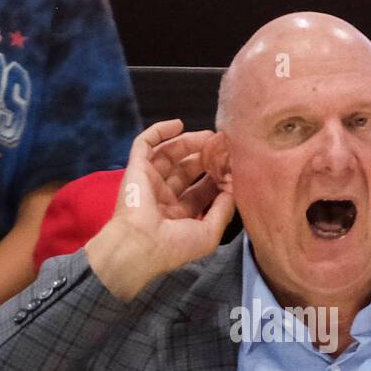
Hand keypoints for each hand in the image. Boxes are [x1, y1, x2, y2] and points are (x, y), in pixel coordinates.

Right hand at [85, 119, 235, 300]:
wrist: (140, 245)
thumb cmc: (175, 246)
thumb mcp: (210, 233)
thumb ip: (224, 210)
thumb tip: (233, 188)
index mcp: (179, 216)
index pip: (201, 191)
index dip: (217, 178)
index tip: (234, 167)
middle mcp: (163, 198)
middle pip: (188, 170)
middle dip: (206, 158)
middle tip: (224, 147)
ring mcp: (149, 182)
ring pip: (170, 155)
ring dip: (189, 143)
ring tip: (210, 136)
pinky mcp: (136, 168)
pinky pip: (145, 144)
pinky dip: (160, 131)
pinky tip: (178, 124)